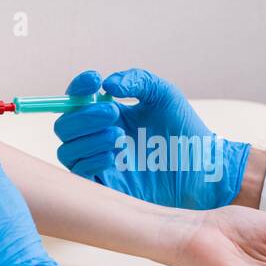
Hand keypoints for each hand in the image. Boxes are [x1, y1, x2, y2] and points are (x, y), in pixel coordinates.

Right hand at [54, 68, 250, 208]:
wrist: (201, 168)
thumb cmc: (184, 131)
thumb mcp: (163, 95)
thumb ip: (137, 81)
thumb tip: (106, 85)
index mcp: (109, 114)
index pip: (78, 99)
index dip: (78, 87)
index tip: (94, 80)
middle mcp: (98, 137)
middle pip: (65, 125)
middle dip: (83, 116)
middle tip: (112, 113)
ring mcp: (98, 161)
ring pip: (66, 149)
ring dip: (88, 139)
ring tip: (119, 136)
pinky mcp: (103, 185)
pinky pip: (78, 172)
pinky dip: (91, 159)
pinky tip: (115, 156)